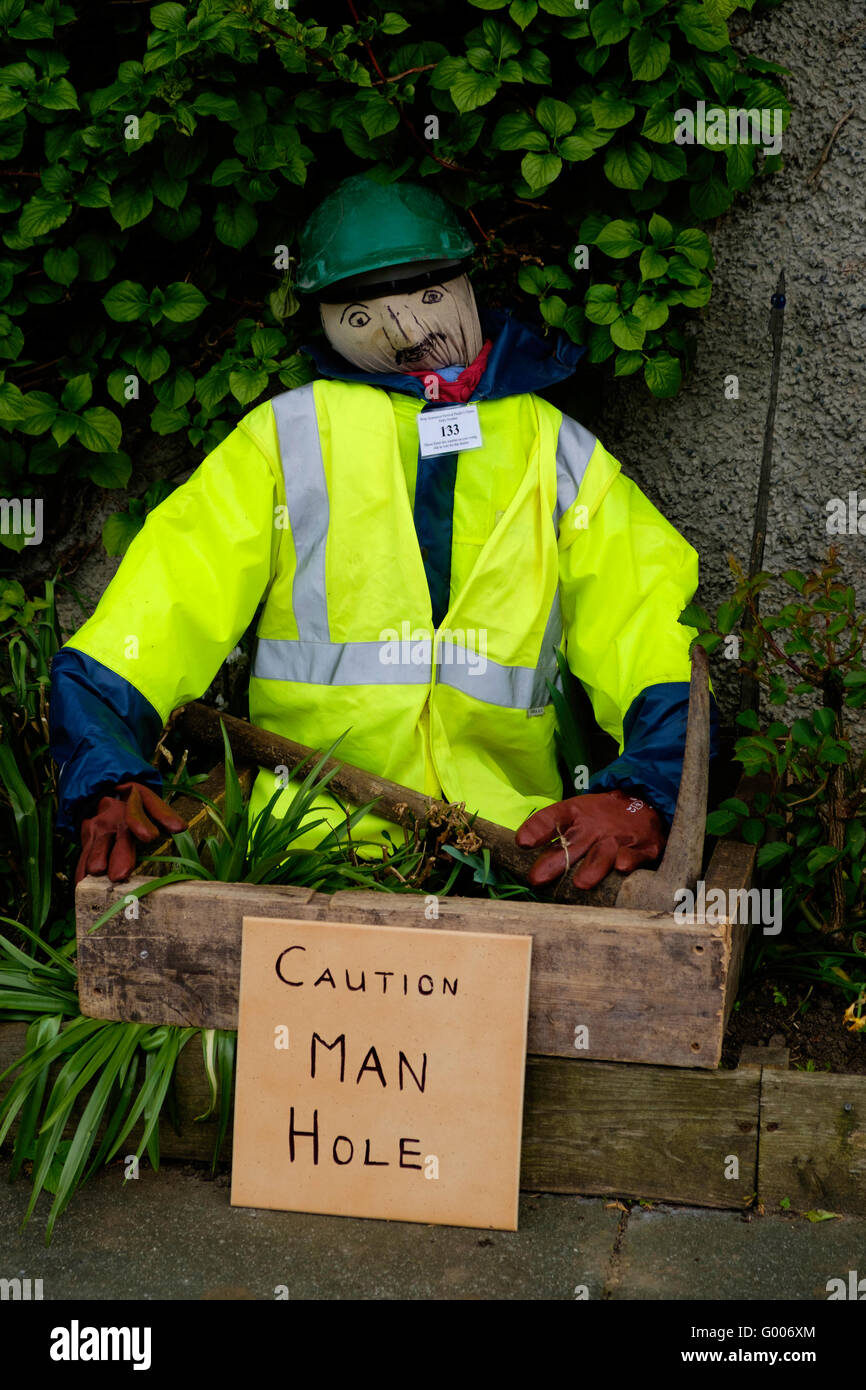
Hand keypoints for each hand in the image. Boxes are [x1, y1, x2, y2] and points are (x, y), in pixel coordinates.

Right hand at [75, 781, 186, 886]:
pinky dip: (85, 878)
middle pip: (111, 841)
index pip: (135, 815)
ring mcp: (93, 832)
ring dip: (98, 870)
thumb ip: (164, 814)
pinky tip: (89, 889)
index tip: (149, 835)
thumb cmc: (131, 804)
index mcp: (128, 809)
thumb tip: (180, 828)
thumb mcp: (148, 801)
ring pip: (93, 856)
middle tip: (119, 875)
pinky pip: (82, 864)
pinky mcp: (83, 843)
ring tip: (103, 885)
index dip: (141, 824)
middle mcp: (109, 820)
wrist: (100, 793)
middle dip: (116, 859)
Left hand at [515, 788, 666, 889]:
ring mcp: (618, 837)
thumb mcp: (574, 814)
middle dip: (555, 862)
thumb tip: (520, 845)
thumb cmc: (600, 816)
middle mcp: (594, 826)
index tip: (523, 842)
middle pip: (572, 844)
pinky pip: (635, 855)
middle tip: (537, 878)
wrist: (646, 801)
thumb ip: (547, 829)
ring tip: (580, 883)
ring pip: (602, 853)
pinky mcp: (643, 848)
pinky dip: (628, 860)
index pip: (552, 818)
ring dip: (592, 867)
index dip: (537, 829)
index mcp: (574, 814)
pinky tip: (621, 867)